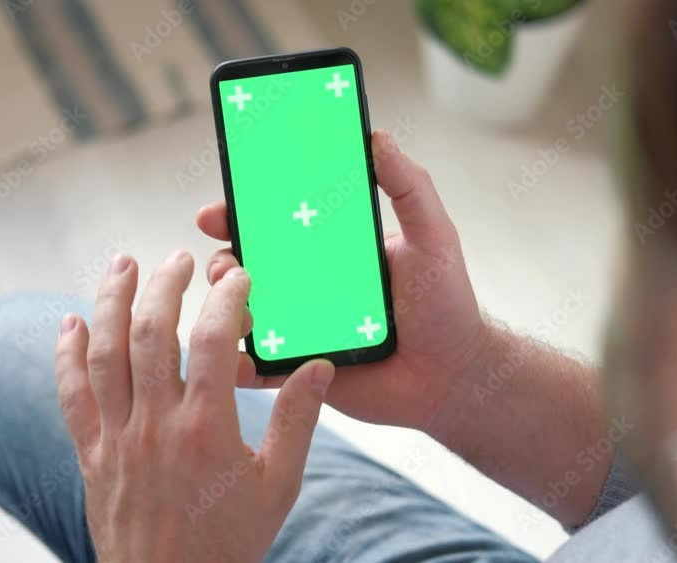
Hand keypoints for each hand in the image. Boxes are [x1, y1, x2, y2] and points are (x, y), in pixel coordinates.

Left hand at [55, 252, 334, 562]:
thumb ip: (298, 423)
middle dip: (164, 285)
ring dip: (111, 301)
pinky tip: (71, 322)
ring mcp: (117, 438)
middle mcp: (155, 425)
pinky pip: (71, 396)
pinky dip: (66, 355)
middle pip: (151, 334)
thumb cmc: (228, 542)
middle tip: (178, 259)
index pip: (212, 342)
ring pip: (105, 354)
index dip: (225, 300)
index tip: (237, 277)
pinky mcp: (92, 454)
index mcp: (206, 429)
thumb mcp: (278, 486)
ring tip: (122, 264)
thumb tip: (319, 369)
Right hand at [195, 130, 485, 430]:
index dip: (244, 210)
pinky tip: (233, 355)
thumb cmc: (446, 304)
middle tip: (225, 259)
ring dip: (227, 303)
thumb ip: (409, 187)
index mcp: (331, 248)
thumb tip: (378, 136)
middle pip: (249, 263)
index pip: (278, 220)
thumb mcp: (431, 237)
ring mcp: (301, 325)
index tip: (222, 204)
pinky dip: (237, 359)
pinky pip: (257, 364)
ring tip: (237, 301)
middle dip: (223, 257)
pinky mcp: (301, 367)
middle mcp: (309, 283)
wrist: (454, 377)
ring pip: (244, 309)